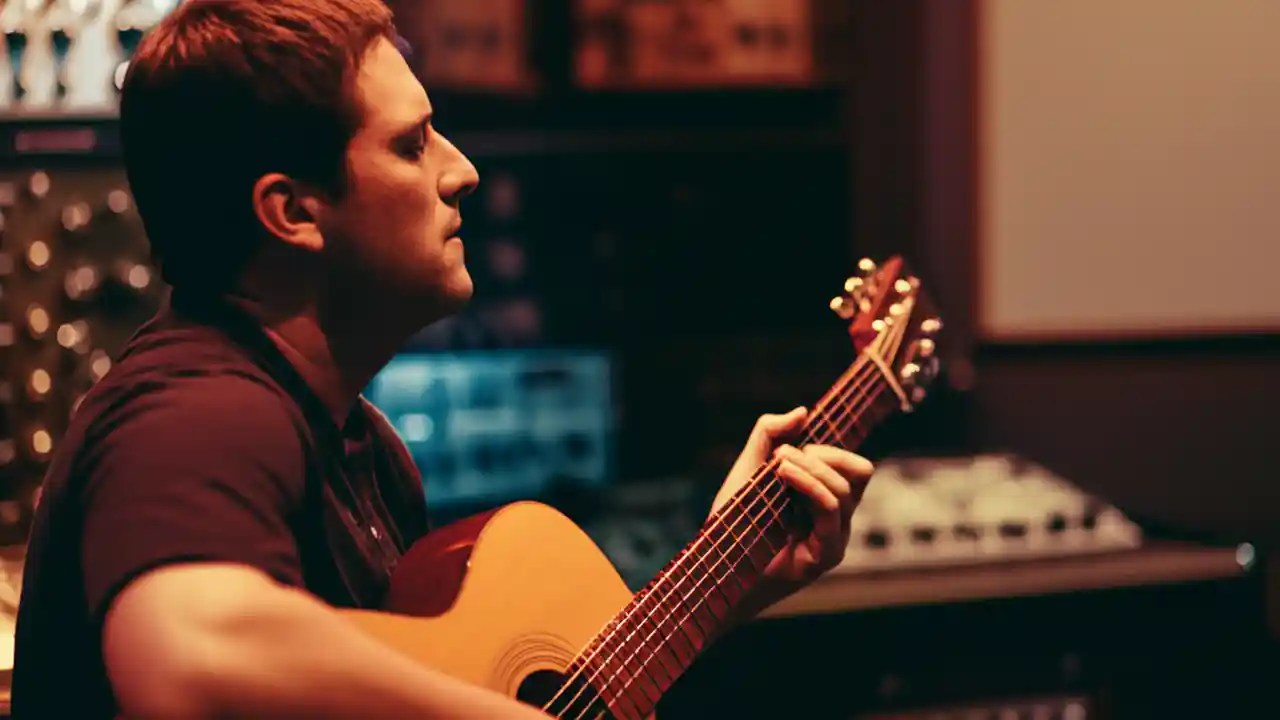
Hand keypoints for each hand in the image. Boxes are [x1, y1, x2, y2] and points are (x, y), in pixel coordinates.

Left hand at [709, 407, 873, 610]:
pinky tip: (782, 476)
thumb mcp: (748, 469)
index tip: (784, 447)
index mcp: (825, 498)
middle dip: (823, 454)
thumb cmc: (733, 523)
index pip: (853, 465)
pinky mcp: (826, 554)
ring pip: (845, 489)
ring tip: (778, 465)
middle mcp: (837, 519)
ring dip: (811, 467)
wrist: (716, 567)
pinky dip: (810, 486)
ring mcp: (835, 538)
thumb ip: (769, 435)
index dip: (828, 447)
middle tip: (782, 455)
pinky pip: (832, 510)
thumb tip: (803, 411)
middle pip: (860, 471)